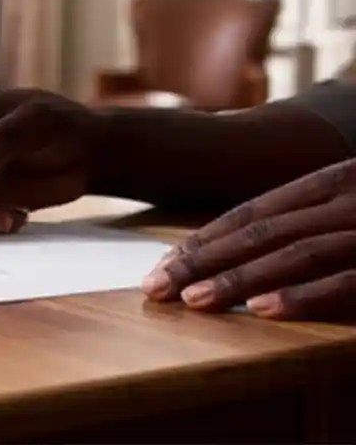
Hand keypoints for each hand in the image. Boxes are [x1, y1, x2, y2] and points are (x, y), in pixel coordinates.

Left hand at [142, 158, 355, 320]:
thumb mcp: (350, 205)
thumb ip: (311, 216)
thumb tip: (246, 244)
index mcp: (333, 181)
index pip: (254, 212)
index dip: (204, 241)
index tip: (161, 267)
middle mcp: (347, 199)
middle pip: (261, 232)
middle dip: (202, 260)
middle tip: (155, 287)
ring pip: (295, 254)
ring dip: (239, 278)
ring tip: (193, 301)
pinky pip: (346, 282)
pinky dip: (302, 296)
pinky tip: (261, 309)